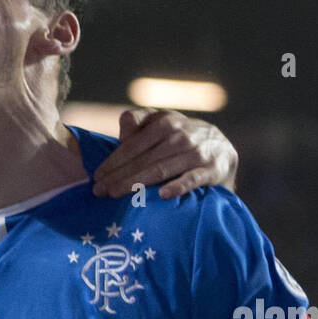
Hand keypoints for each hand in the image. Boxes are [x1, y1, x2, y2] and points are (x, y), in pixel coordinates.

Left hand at [92, 109, 238, 199]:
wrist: (221, 148)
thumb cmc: (178, 138)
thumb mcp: (160, 123)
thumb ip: (139, 123)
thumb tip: (123, 123)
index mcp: (164, 122)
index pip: (133, 145)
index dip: (113, 161)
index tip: (96, 177)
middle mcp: (180, 135)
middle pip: (143, 159)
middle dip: (118, 176)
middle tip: (99, 191)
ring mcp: (196, 152)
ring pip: (161, 170)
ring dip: (137, 182)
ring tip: (116, 194)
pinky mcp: (211, 169)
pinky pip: (192, 179)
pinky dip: (178, 186)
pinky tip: (162, 195)